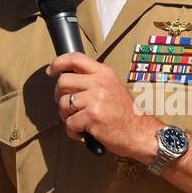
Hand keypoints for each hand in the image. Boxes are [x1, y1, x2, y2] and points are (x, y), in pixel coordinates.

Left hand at [47, 52, 162, 163]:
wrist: (141, 133)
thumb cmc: (126, 114)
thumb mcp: (113, 88)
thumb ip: (94, 81)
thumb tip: (68, 80)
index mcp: (104, 73)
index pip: (75, 59)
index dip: (58, 63)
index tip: (51, 71)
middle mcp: (100, 83)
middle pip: (63, 82)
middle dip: (58, 96)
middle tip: (66, 107)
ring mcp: (96, 100)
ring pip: (63, 104)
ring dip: (66, 116)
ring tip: (78, 122)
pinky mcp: (93, 117)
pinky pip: (70, 123)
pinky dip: (73, 132)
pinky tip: (83, 133)